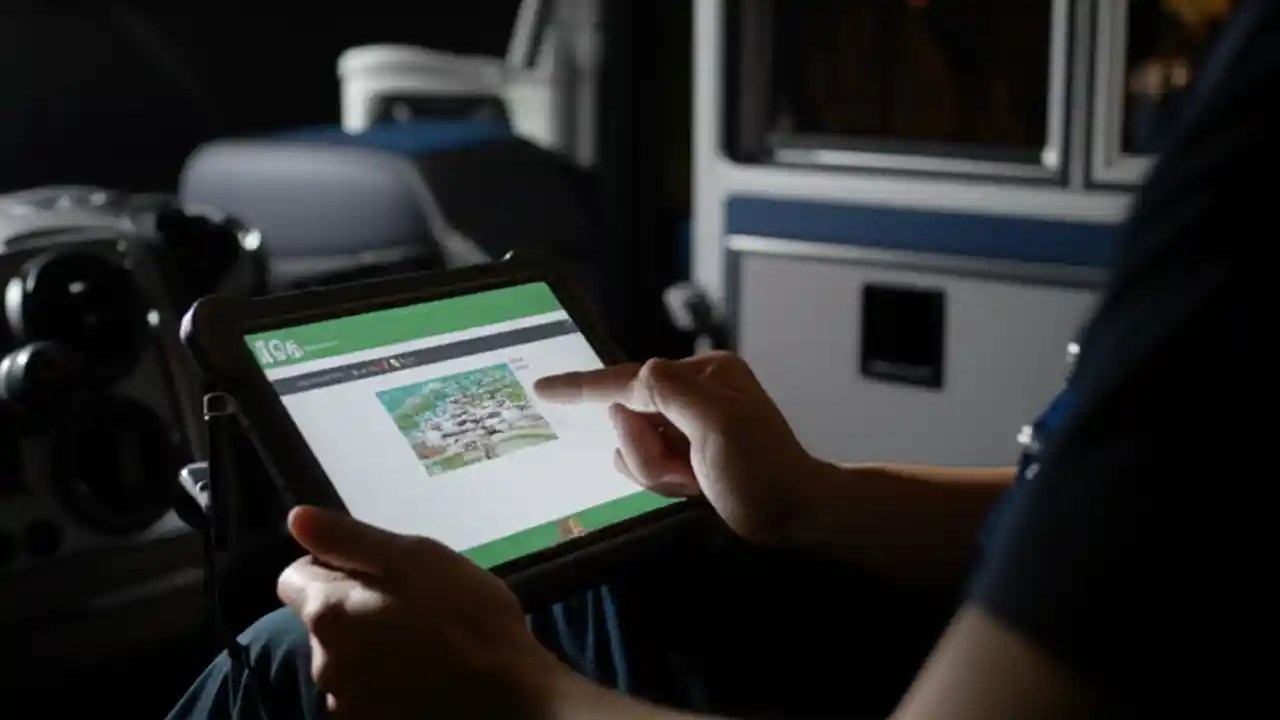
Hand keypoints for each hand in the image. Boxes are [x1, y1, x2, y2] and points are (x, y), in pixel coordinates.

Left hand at [276, 506, 561, 718]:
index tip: (378, 574)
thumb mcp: (416, 558)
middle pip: (322, 624)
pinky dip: (384, 689)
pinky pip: (364, 698)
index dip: (332, 567)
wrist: (508, 695)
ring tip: (422, 648)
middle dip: (355, 613)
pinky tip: (422, 681)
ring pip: (345, 663)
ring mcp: (343, 704)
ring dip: (369, 653)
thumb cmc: (468, 616)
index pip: (294, 578)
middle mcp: (322, 662)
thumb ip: (350, 539)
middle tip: (411, 608)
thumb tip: (297, 518)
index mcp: (327, 612)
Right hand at [534, 352, 824, 545]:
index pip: (630, 378)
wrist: (794, 514)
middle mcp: (692, 393)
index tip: (544, 387)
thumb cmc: (763, 468)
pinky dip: (662, 480)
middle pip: (628, 418)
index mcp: (703, 373)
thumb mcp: (717, 422)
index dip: (584, 386)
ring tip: (694, 479)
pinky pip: (645, 465)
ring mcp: (687, 426)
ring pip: (632, 447)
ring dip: (656, 470)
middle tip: (685, 467)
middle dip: (647, 450)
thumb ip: (669, 392)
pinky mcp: (686, 455)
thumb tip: (634, 379)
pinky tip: (693, 486)